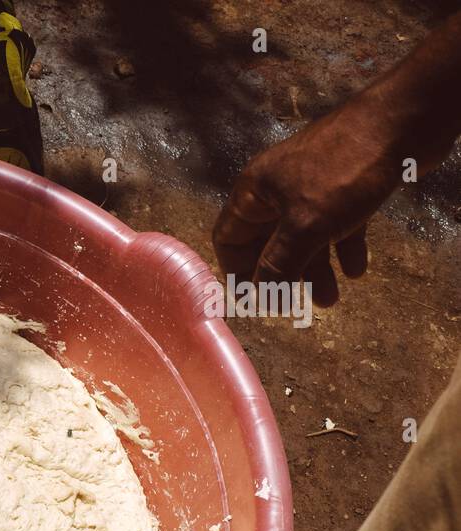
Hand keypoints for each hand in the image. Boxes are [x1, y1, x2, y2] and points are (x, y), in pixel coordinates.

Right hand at [213, 97, 404, 306]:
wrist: (403, 122)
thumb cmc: (343, 172)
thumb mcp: (305, 226)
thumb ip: (279, 264)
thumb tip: (261, 295)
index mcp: (255, 192)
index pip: (229, 238)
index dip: (237, 271)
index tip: (255, 301)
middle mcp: (277, 189)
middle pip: (268, 243)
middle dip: (283, 276)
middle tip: (295, 307)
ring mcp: (312, 186)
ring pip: (304, 237)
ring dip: (315, 270)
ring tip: (331, 299)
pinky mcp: (345, 185)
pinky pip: (335, 225)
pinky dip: (342, 248)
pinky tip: (356, 269)